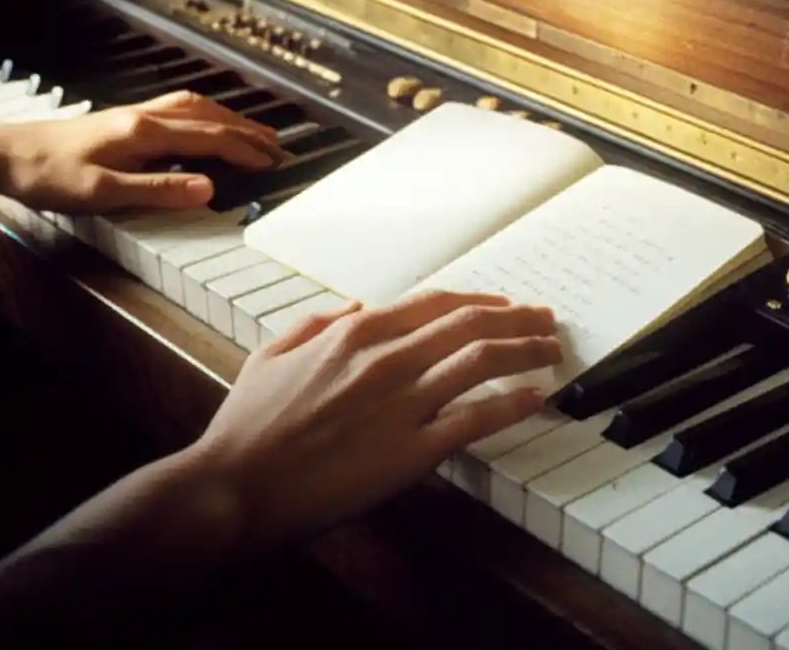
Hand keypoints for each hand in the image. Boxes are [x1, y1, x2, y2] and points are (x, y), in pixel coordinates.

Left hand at [0, 90, 286, 211]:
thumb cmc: (50, 176)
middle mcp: (145, 118)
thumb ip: (160, 190)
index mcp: (146, 134)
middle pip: (210, 117)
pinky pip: (178, 109)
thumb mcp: (105, 193)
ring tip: (255, 132)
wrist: (4, 154)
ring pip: (195, 108)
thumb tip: (210, 188)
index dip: (246, 151)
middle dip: (248, 131)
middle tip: (279, 147)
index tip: (275, 163)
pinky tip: (207, 125)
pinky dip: (206, 115)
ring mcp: (134, 115)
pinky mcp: (124, 120)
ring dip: (230, 119)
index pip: (210, 139)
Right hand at [189, 291, 562, 548]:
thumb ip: (315, 323)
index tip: (504, 304)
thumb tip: (352, 305)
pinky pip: (475, 420)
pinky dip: (512, 404)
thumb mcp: (271, 354)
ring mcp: (402, 404)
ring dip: (526, 351)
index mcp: (354, 334)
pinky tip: (535, 398)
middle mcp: (385, 360)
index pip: (434, 304)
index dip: (479, 300)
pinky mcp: (411, 452)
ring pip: (481, 362)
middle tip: (546, 319)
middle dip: (517, 318)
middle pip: (469, 325)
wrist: (236, 488)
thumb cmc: (247, 428)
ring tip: (552, 352)